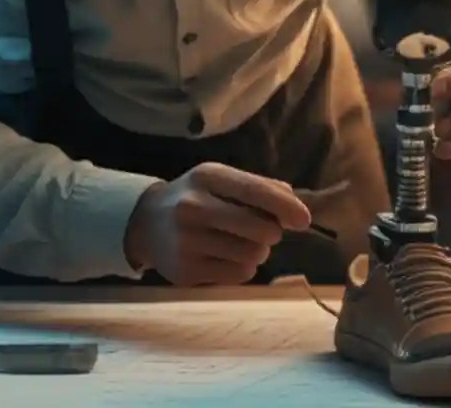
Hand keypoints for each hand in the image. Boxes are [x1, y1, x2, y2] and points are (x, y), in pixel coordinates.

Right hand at [123, 162, 311, 285]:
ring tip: (241, 242)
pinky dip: (243, 267)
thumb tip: (294, 203)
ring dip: (258, 251)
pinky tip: (226, 256)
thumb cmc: (195, 197)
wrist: (146, 223)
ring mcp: (188, 241)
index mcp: (207, 177)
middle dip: (272, 232)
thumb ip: (258, 187)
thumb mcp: (220, 180)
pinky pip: (240, 274)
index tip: (303, 220)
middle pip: (261, 229)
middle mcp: (194, 207)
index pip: (256, 191)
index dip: (285, 207)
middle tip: (263, 230)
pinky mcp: (186, 271)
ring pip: (253, 255)